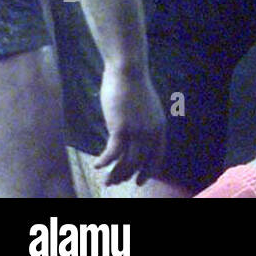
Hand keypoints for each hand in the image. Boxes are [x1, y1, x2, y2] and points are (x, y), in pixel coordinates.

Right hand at [95, 62, 165, 185]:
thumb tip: (132, 138)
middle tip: (113, 183)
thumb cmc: (133, 87)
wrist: (128, 71)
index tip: (139, 182)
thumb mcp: (145, 109)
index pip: (157, 156)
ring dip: (114, 174)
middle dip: (125, 176)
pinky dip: (104, 162)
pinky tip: (96, 164)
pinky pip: (112, 153)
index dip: (147, 171)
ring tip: (104, 180)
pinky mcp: (121, 128)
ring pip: (126, 162)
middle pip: (139, 163)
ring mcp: (137, 131)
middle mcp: (151, 132)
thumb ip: (142, 124)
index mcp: (159, 127)